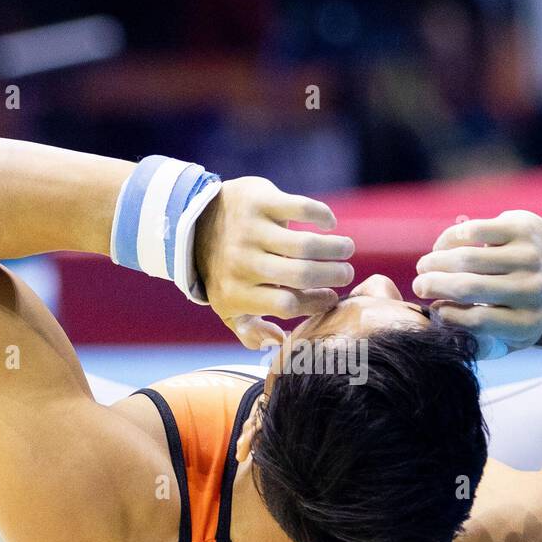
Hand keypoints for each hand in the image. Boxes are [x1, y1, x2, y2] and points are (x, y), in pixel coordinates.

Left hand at [193, 177, 354, 347]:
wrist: (194, 222)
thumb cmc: (224, 272)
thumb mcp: (228, 306)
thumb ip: (250, 331)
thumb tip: (279, 341)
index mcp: (237, 294)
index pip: (287, 305)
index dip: (316, 303)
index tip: (331, 298)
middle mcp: (242, 263)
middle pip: (301, 275)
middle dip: (333, 276)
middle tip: (346, 274)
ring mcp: (250, 230)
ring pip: (305, 245)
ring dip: (335, 248)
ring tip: (347, 249)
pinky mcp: (259, 201)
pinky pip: (300, 209)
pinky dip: (321, 216)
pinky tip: (329, 223)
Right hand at [413, 210, 541, 357]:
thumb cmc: (518, 307)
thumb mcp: (508, 335)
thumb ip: (480, 345)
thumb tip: (447, 339)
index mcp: (527, 323)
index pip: (476, 322)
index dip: (446, 315)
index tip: (434, 310)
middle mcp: (532, 290)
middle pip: (468, 287)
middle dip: (432, 285)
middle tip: (418, 286)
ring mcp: (529, 256)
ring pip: (466, 258)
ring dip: (435, 262)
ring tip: (425, 267)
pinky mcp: (522, 228)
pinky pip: (473, 231)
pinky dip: (449, 239)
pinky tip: (442, 247)